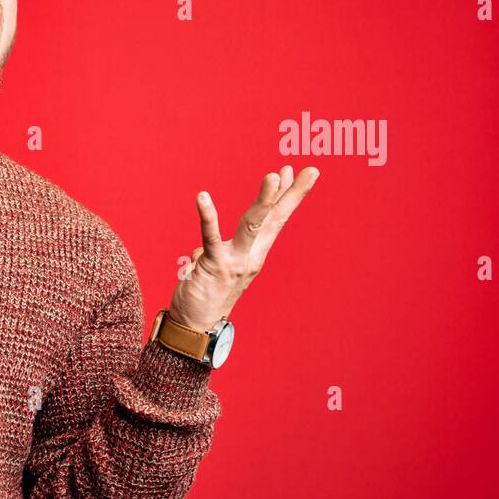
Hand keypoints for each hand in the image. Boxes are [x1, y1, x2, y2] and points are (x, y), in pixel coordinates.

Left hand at [168, 164, 319, 331]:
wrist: (194, 328)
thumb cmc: (203, 298)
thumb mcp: (214, 270)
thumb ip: (214, 254)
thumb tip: (202, 248)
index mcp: (254, 255)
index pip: (275, 221)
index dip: (287, 196)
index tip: (298, 172)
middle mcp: (250, 257)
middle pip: (273, 220)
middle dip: (289, 193)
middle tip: (303, 169)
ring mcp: (234, 262)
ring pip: (252, 226)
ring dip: (264, 200)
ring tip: (273, 176)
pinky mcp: (214, 267)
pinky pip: (211, 238)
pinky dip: (208, 216)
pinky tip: (202, 197)